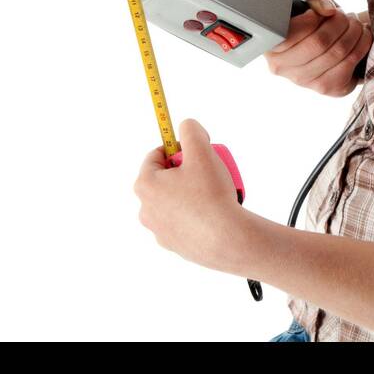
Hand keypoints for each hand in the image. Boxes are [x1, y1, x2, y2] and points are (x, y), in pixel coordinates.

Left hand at [132, 118, 245, 271]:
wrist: (227, 239)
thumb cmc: (211, 195)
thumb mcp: (202, 151)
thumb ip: (191, 131)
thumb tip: (187, 127)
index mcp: (146, 184)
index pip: (157, 155)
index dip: (178, 148)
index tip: (196, 152)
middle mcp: (146, 208)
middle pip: (166, 179)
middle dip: (186, 172)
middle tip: (208, 172)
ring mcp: (159, 230)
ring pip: (175, 201)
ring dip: (191, 194)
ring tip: (214, 195)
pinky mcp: (174, 245)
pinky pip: (184, 222)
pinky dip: (196, 216)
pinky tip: (214, 215)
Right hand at [264, 0, 371, 97]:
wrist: (331, 46)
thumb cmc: (316, 23)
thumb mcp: (312, 4)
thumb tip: (328, 9)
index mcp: (271, 45)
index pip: (289, 35)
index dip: (309, 20)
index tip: (319, 13)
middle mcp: (282, 67)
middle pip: (319, 42)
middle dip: (339, 22)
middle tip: (345, 15)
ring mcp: (305, 81)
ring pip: (337, 51)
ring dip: (353, 31)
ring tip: (355, 23)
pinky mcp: (327, 87)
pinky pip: (349, 62)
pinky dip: (362, 44)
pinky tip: (362, 35)